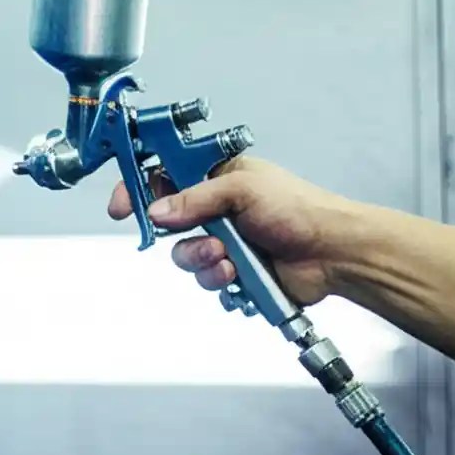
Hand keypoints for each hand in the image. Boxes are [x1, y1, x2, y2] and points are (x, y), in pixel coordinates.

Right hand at [107, 157, 352, 305]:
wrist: (332, 253)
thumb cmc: (301, 210)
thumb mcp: (243, 190)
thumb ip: (195, 198)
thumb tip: (157, 212)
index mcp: (215, 177)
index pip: (162, 176)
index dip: (138, 188)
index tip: (122, 206)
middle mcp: (214, 208)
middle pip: (167, 222)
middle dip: (179, 235)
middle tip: (194, 236)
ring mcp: (221, 240)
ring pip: (183, 255)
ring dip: (201, 259)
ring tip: (228, 258)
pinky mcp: (230, 269)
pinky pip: (203, 278)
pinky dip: (218, 278)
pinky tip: (238, 273)